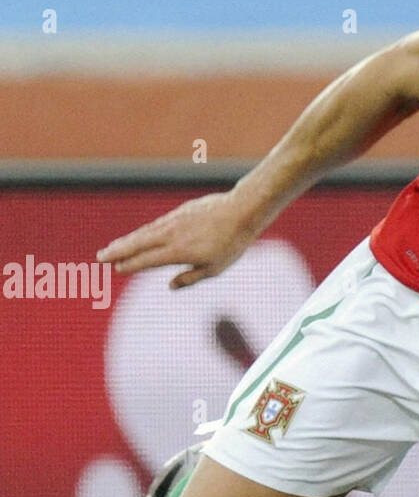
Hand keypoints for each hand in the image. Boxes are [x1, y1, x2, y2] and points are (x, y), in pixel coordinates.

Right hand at [97, 191, 259, 289]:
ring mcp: (174, 222)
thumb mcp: (214, 268)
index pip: (148, 259)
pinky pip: (155, 225)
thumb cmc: (231, 244)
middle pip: (139, 244)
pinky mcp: (179, 213)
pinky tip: (136, 237)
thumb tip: (169, 286)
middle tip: (100, 258)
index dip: (131, 264)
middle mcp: (172, 235)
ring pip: (145, 233)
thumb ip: (190, 278)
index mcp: (179, 251)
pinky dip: (142, 232)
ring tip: (111, 248)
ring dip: (126, 241)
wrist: (240, 211)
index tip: (117, 269)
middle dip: (118, 251)